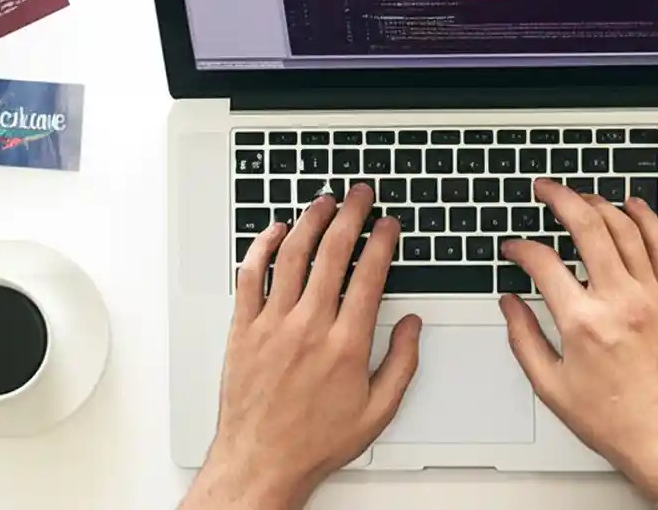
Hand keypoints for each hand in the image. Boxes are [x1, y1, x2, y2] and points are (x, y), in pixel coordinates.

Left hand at [182, 184, 421, 509]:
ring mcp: (272, 324)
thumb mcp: (378, 411)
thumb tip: (414, 326)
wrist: (260, 461)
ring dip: (310, 221)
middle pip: (332, 253)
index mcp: (346, 344)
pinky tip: (274, 231)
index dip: (382, 241)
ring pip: (291, 255)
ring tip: (323, 202)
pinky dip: (261, 247)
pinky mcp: (243, 329)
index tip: (387, 225)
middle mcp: (308, 327)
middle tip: (360, 195)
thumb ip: (403, 363)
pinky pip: (249, 276)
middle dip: (351, 215)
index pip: (369, 274)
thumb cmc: (314, 441)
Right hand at [500, 179, 657, 509]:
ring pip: (625, 229)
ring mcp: (651, 297)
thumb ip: (524, 338)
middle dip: (560, 199)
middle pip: (588, 227)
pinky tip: (633, 206)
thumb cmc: (615, 421)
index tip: (514, 248)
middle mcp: (620, 302)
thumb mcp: (551, 387)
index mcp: (584, 324)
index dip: (521, 248)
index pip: (544, 263)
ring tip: (580, 196)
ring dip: (599, 204)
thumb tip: (509, 304)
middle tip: (545, 189)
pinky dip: (646, 220)